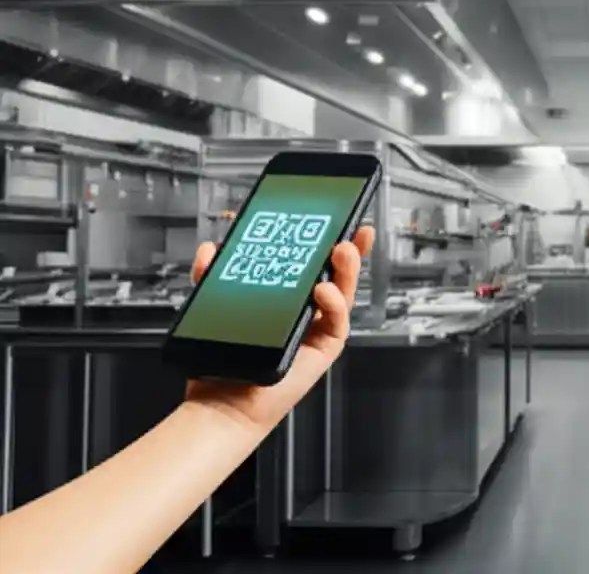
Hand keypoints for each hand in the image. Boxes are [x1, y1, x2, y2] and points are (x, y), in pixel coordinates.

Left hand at [183, 226, 375, 436]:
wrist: (223, 402)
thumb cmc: (225, 360)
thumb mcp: (216, 307)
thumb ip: (214, 277)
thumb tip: (212, 249)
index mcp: (287, 299)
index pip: (312, 263)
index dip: (325, 239)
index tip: (333, 215)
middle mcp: (308, 312)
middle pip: (336, 274)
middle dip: (348, 249)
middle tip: (348, 230)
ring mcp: (318, 330)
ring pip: (344, 294)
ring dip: (348, 269)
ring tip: (341, 251)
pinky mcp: (324, 349)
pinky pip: (337, 322)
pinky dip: (334, 304)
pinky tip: (323, 292)